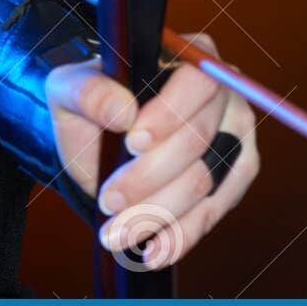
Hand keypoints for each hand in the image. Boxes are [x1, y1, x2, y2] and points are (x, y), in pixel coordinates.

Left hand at [47, 32, 258, 268]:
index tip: (132, 142)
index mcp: (190, 55)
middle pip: (198, 139)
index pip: (195, 81)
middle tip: (108, 201)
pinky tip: (153, 250)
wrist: (99, 141)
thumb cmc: (90, 105)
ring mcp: (235, 135)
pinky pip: (214, 210)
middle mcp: (223, 93)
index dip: (168, 114)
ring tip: (117, 233)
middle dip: (149, 178)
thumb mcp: (70, 89)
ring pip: (204, 182)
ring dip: (158, 213)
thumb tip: (122, 111)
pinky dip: (182, 235)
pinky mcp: (236, 175)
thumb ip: (88, 91)